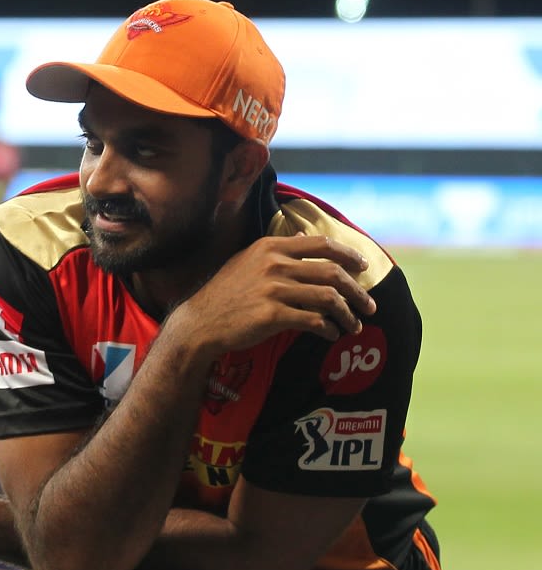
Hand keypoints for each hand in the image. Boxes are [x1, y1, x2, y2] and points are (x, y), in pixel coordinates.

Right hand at [172, 234, 377, 359]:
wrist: (200, 322)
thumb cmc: (224, 293)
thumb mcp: (246, 261)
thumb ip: (275, 249)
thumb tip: (303, 235)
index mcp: (270, 247)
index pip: (321, 244)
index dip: (348, 255)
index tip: (363, 267)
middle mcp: (274, 265)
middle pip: (332, 273)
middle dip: (357, 291)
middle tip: (369, 305)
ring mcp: (274, 290)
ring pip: (328, 298)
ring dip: (348, 314)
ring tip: (354, 325)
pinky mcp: (273, 315)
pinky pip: (314, 321)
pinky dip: (329, 329)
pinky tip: (331, 334)